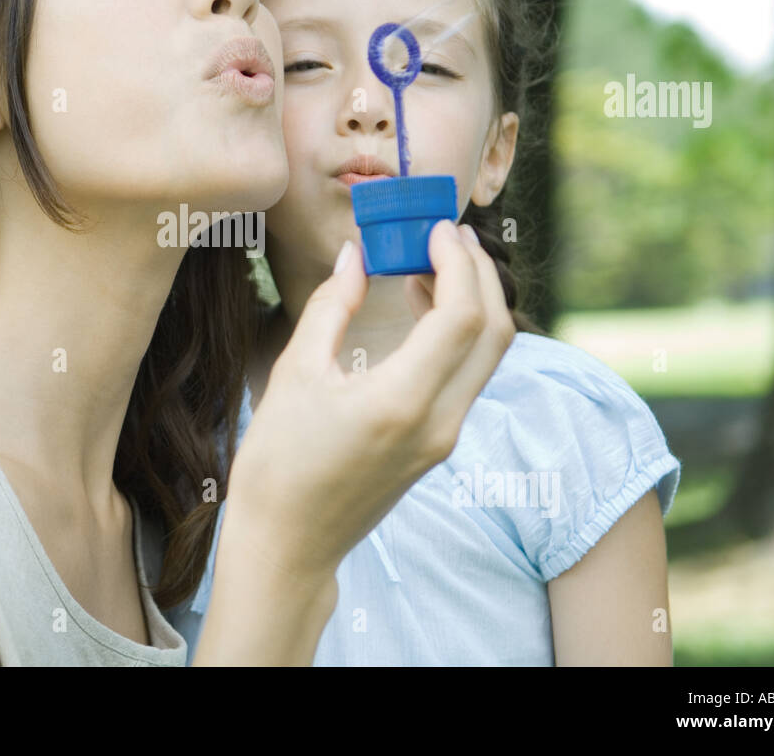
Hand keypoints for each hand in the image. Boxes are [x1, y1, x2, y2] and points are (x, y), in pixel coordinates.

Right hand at [227, 221, 515, 582]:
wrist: (288, 544)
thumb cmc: (278, 463)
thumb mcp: (296, 374)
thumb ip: (329, 308)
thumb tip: (355, 256)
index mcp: (402, 403)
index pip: (462, 317)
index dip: (457, 263)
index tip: (433, 228)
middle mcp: (438, 423)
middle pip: (495, 333)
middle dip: (480, 274)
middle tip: (446, 233)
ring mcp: (444, 438)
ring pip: (489, 356)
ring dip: (474, 302)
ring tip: (432, 261)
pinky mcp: (437, 444)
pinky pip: (468, 376)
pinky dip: (459, 333)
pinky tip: (422, 308)